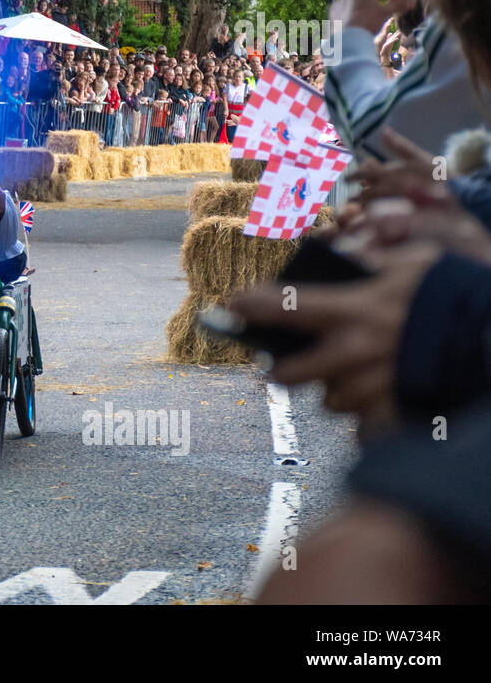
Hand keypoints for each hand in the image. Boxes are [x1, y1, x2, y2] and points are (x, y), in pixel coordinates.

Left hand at [228, 241, 443, 435]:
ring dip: (330, 390)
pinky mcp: (396, 410)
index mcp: (354, 309)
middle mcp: (356, 351)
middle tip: (276, 364)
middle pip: (290, 374)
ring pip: (329, 401)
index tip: (230, 307)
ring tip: (342, 378)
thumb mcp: (411, 263)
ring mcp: (375, 385)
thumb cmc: (452, 290)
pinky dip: (366, 413)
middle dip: (279, 370)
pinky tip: (375, 397)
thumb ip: (369, 266)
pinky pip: (365, 424)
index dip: (250, 308)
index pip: (285, 308)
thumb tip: (337, 258)